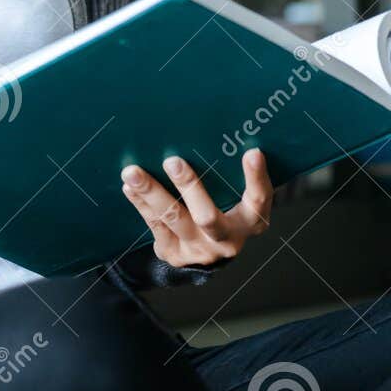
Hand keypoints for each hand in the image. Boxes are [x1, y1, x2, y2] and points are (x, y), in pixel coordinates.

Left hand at [120, 148, 271, 267]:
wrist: (207, 258)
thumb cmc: (224, 212)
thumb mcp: (238, 199)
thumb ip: (233, 176)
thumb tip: (215, 132)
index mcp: (250, 222)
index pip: (259, 200)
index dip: (257, 177)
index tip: (253, 152)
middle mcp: (226, 240)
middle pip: (208, 216)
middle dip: (189, 188)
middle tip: (173, 161)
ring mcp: (198, 249)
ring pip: (173, 219)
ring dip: (152, 192)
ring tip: (133, 172)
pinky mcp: (174, 253)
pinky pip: (155, 225)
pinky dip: (141, 204)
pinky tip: (130, 187)